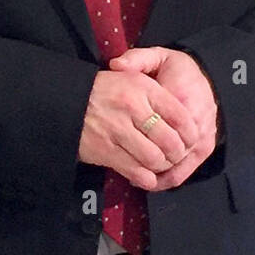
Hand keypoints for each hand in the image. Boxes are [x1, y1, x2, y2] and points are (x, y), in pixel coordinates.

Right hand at [78, 68, 199, 189]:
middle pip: (171, 141)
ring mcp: (118, 129)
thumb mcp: (131, 76)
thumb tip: (186, 118)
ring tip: (157, 164)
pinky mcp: (105, 149)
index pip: (180, 115)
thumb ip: (158, 92)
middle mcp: (132, 106)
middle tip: (173, 156)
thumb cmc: (103, 90)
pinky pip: (136, 171)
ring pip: (155, 159)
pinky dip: (145, 178)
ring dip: (160, 167)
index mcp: (143, 87)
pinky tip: (145, 175)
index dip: (190, 134)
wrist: (64, 99)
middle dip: (176, 154)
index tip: (190, 141)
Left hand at [108, 46, 220, 188]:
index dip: (134, 137)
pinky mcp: (206, 147)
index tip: (115, 138)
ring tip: (132, 173)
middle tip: (121, 159)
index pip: (154, 127)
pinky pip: (185, 171)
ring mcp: (202, 137)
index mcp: (179, 99)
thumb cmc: (178, 70)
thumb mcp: (158, 57)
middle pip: (163, 150)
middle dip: (142, 158)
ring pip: (173, 164)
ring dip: (153, 171)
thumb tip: (116, 65)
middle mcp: (193, 121)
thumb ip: (137, 60)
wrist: (207, 77)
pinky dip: (167, 179)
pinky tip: (150, 182)